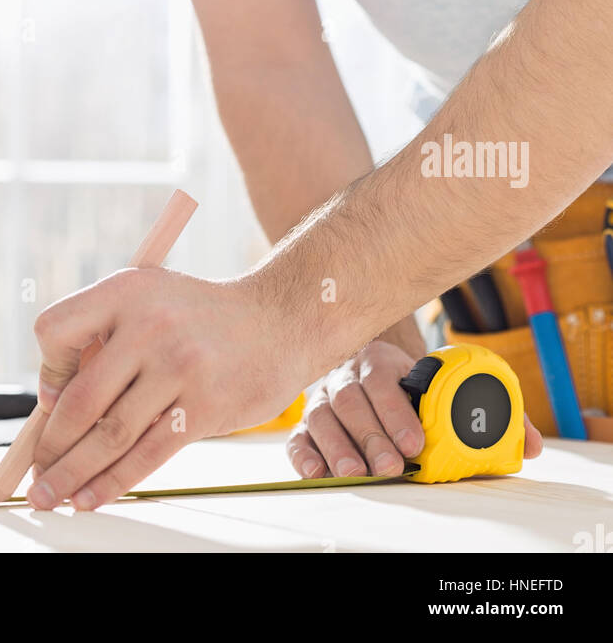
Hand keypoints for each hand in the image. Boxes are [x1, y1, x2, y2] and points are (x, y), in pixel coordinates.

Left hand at [26, 266, 303, 510]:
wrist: (277, 319)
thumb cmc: (202, 318)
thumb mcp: (149, 299)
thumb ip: (105, 338)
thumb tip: (52, 407)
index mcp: (126, 290)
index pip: (56, 331)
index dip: (46, 372)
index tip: (51, 404)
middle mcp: (149, 323)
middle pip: (80, 400)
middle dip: (50, 448)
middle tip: (35, 478)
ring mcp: (179, 365)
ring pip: (110, 435)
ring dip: (73, 475)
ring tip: (52, 496)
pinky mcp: (205, 404)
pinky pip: (147, 454)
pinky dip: (112, 482)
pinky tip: (92, 496)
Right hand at [286, 338, 543, 478]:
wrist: (373, 357)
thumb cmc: (415, 381)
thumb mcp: (448, 384)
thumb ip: (490, 411)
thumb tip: (532, 445)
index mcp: (382, 359)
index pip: (383, 379)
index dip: (397, 410)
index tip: (416, 442)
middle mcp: (347, 374)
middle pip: (351, 400)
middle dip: (371, 435)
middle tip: (391, 467)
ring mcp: (323, 396)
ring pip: (322, 416)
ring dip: (339, 446)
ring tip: (358, 474)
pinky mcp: (307, 420)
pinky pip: (299, 434)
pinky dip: (304, 453)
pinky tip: (318, 472)